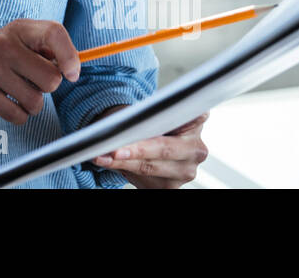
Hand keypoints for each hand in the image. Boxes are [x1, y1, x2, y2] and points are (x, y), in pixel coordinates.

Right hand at [0, 19, 78, 123]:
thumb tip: (74, 67)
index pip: (54, 32)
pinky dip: (18, 116)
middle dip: (46, 89)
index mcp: (18, 28)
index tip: (72, 74)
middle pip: (51, 79)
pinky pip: (16, 115)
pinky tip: (6, 104)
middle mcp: (2, 43)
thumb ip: (47, 50)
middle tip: (31, 83)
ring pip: (35, 101)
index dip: (70, 56)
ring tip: (16, 94)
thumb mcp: (19, 43)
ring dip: (31, 105)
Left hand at [91, 109, 209, 188]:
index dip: (167, 121)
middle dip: (137, 150)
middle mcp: (196, 151)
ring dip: (122, 162)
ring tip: (102, 155)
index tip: (143, 125)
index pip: (180, 121)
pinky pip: (144, 180)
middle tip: (115, 149)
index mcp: (195, 124)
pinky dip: (123, 170)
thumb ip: (150, 112)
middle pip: (164, 150)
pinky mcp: (171, 187)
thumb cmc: (148, 121)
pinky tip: (108, 163)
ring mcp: (186, 172)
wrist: (147, 138)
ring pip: (150, 168)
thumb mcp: (152, 110)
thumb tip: (130, 120)